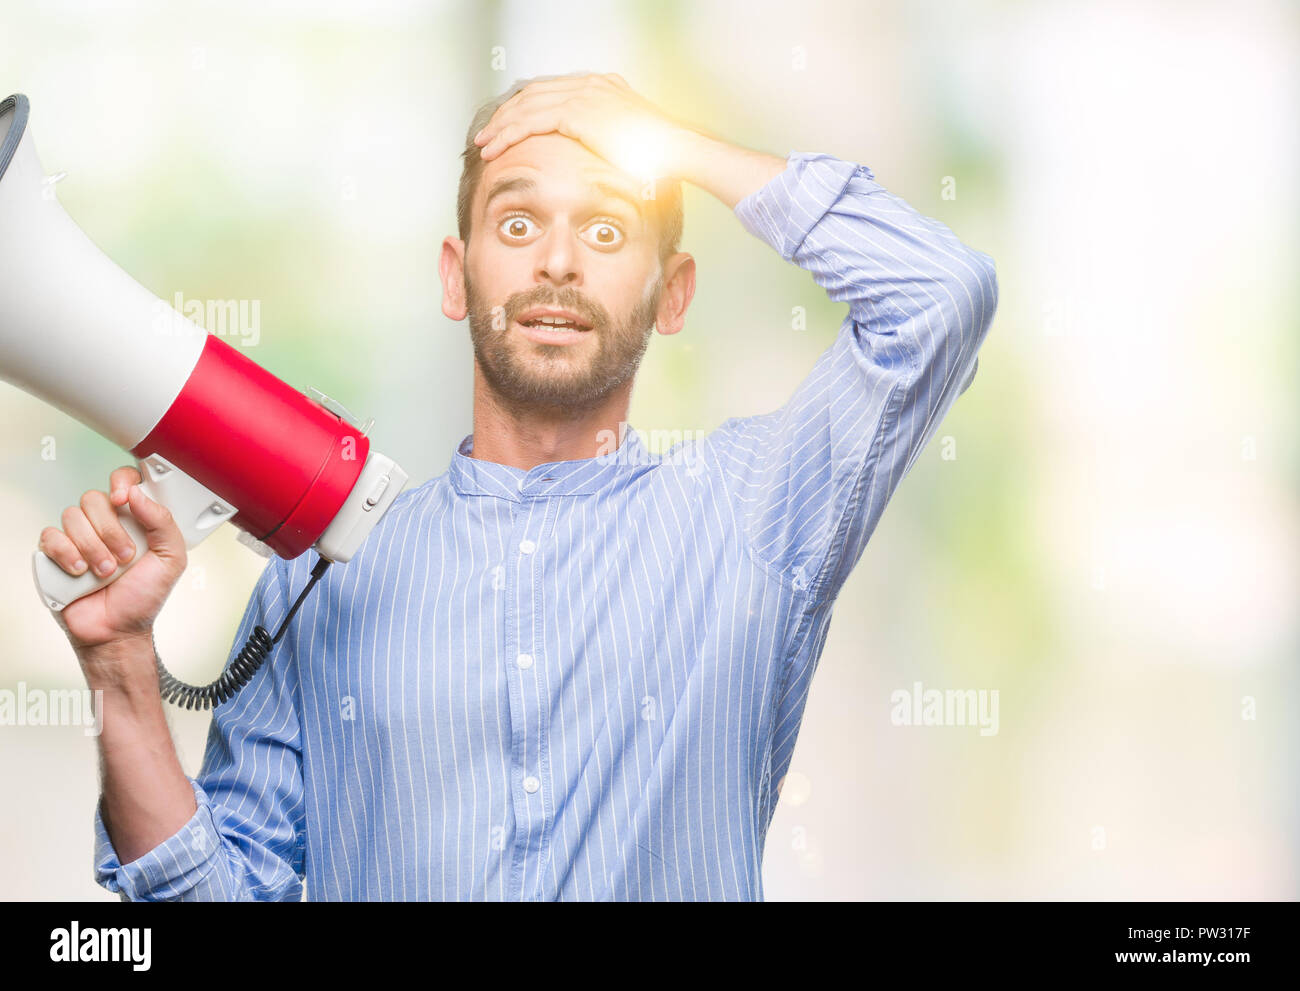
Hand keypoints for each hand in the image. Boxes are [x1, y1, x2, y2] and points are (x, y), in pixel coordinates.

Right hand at [38, 465, 187, 654]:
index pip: (123, 481)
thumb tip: (139, 494)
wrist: (117, 630)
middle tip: (124, 557)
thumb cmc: (144, 596)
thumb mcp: (172, 559)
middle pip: (94, 498)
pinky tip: (80, 573)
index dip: (121, 482)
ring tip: (105, 572)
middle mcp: (105, 524)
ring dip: (92, 548)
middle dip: (110, 531)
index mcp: (134, 519)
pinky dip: (67, 555)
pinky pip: (51, 536)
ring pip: (72, 516)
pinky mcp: (55, 553)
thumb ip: (163, 523)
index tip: (124, 499)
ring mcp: (78, 537)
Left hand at [473, 73, 700, 180]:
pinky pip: (531, 121)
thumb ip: (611, 139)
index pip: (550, 92)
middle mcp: (590, 84)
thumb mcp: (631, 140)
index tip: (508, 127)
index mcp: (601, 87)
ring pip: (526, 106)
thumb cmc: (660, 155)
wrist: (676, 150)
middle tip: (486, 134)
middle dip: (505, 115)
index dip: (524, 109)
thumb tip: (603, 156)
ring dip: (500, 126)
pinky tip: (494, 148)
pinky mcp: (578, 112)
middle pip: (532, 93)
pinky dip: (508, 135)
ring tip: (482, 144)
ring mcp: (584, 95)